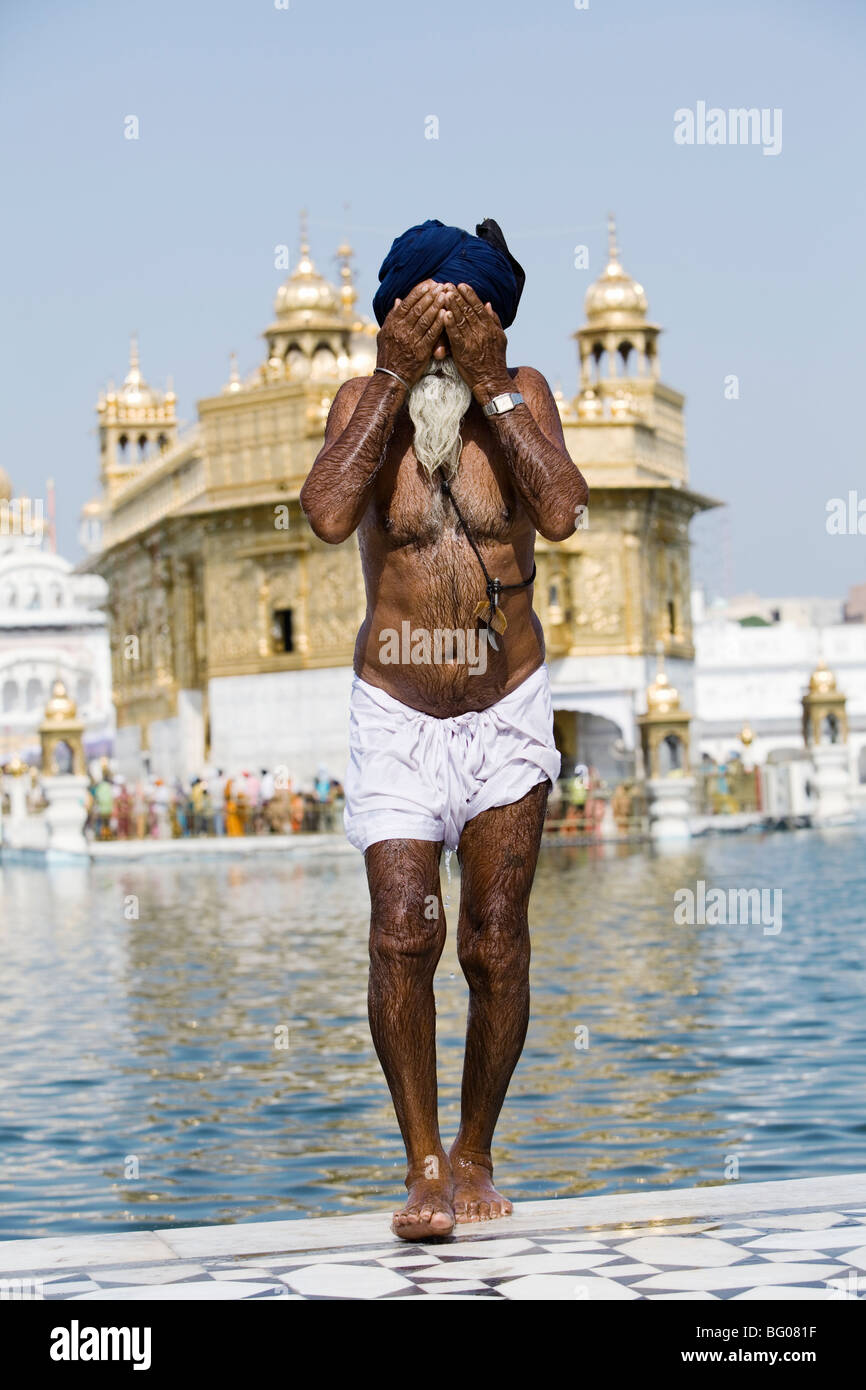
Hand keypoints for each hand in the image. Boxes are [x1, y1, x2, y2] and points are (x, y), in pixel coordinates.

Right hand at [376, 281, 447, 387]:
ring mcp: (410, 341)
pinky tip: (446, 314)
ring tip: (446, 295)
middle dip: (430, 295)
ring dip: (436, 305)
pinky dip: (439, 323)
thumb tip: (398, 300)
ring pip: (425, 319)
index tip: (429, 283)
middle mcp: (400, 330)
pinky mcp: (420, 351)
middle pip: (417, 308)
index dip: (419, 292)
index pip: (406, 303)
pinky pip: (431, 334)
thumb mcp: (384, 334)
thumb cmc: (388, 355)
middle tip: (441, 285)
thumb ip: (392, 316)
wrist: (390, 378)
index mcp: (392, 324)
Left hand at [441, 283, 509, 399]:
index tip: (461, 285)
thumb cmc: (495, 360)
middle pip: (468, 310)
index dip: (469, 295)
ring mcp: (472, 341)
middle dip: (457, 296)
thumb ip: (494, 320)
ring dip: (452, 306)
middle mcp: (482, 332)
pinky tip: (444, 314)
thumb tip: (488, 304)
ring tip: (444, 294)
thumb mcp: (500, 338)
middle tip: (448, 285)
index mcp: (490, 327)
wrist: (492, 381)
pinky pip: (455, 335)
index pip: (478, 307)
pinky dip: (449, 324)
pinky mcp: (463, 351)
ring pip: (461, 320)